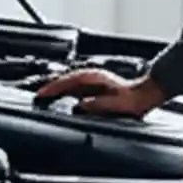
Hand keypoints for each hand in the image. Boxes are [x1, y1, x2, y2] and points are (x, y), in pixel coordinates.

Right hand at [35, 69, 165, 117]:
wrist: (144, 96)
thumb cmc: (132, 101)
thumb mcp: (116, 105)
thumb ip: (98, 105)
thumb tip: (81, 105)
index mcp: (95, 78)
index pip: (68, 81)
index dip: (54, 87)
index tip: (43, 94)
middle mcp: (92, 77)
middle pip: (65, 79)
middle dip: (51, 86)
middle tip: (37, 96)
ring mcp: (93, 81)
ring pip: (69, 82)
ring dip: (57, 88)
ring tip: (44, 96)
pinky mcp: (94, 87)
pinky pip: (74, 87)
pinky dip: (65, 91)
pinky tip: (61, 98)